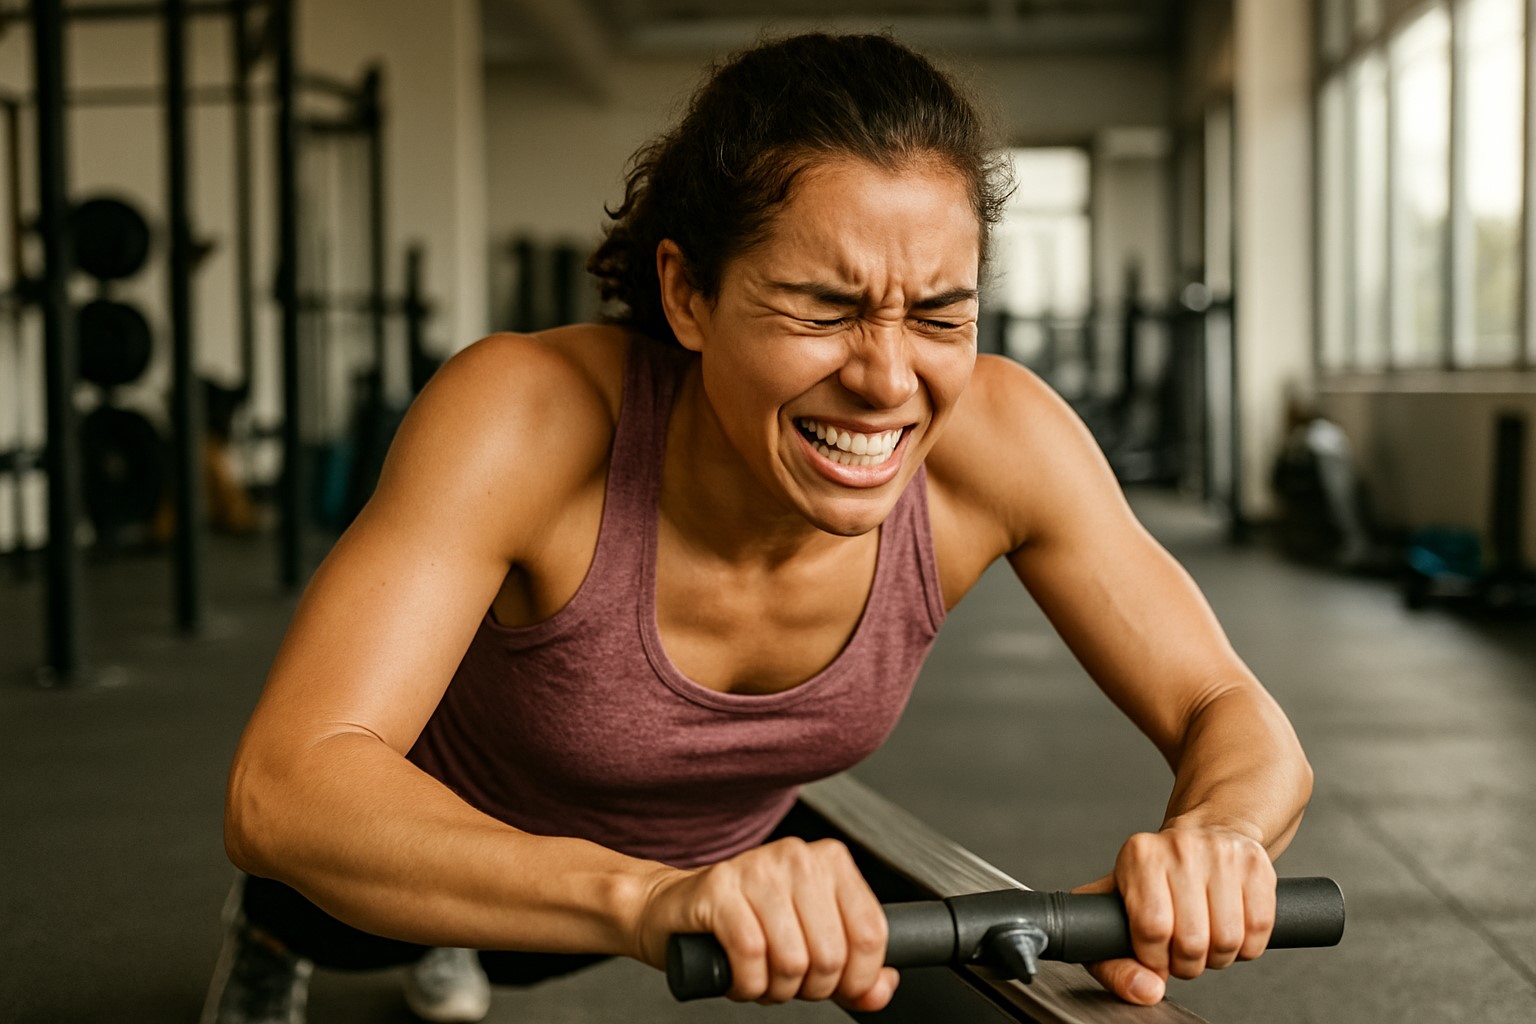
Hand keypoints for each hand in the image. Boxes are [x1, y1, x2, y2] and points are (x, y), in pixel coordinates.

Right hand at [634, 837, 898, 1009]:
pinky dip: (747, 984)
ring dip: (775, 989)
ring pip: (792, 959)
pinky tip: (740, 978)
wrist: (677, 911)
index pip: (871, 932)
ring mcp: (756, 867)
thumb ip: (855, 969)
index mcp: (830, 862)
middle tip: (789, 983)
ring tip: (762, 979)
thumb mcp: (811, 943)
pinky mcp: (719, 888)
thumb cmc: (747, 924)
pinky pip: (750, 955)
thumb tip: (882, 988)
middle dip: (811, 988)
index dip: (858, 979)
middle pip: (831, 954)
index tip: (839, 988)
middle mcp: (797, 856)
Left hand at [1072, 826, 1276, 1004]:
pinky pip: (1260, 929)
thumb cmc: (1156, 880)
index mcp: (1140, 856)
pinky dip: (1247, 947)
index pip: (1153, 929)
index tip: (1156, 958)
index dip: (1156, 959)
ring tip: (1205, 942)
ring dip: (1218, 957)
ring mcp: (1222, 852)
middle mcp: (1180, 848)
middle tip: (1182, 954)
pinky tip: (1230, 932)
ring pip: (1229, 939)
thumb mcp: (1118, 912)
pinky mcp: (1256, 863)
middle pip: (1192, 940)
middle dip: (1187, 964)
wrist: (1202, 835)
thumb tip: (1147, 991)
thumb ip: (1114, 962)